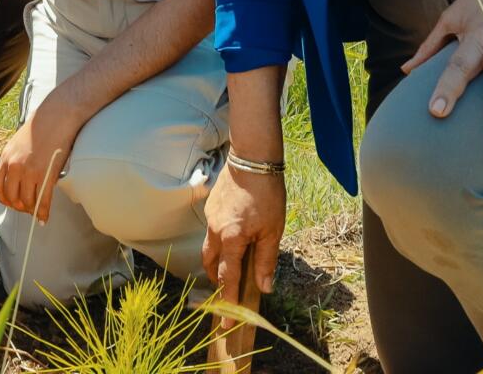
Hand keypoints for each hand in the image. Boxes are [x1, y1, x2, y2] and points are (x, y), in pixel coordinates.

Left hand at [0, 96, 81, 222]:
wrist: (58, 115)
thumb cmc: (41, 126)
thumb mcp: (18, 142)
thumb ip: (15, 159)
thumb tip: (18, 177)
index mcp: (6, 157)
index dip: (4, 199)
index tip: (11, 203)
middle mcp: (14, 166)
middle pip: (11, 197)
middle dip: (18, 207)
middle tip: (26, 209)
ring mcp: (30, 171)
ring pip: (26, 201)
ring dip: (31, 210)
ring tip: (36, 211)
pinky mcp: (46, 174)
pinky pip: (42, 200)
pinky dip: (43, 212)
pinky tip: (44, 218)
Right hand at [202, 165, 285, 306]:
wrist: (252, 160)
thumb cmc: (267, 195)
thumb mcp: (273, 230)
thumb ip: (266, 260)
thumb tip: (264, 287)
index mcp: (231, 239)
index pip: (227, 278)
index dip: (228, 300)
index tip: (227, 323)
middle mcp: (215, 231)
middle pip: (210, 265)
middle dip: (217, 281)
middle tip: (227, 292)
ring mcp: (210, 218)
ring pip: (209, 248)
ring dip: (217, 261)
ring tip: (231, 265)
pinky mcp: (211, 207)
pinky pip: (211, 231)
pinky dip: (219, 241)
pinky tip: (233, 236)